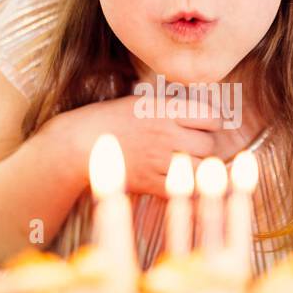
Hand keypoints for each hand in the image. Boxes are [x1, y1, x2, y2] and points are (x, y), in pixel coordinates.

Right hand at [47, 95, 223, 197]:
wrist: (80, 144)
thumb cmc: (111, 120)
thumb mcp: (142, 102)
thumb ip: (172, 107)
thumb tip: (204, 113)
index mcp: (165, 111)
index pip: (211, 117)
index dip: (212, 123)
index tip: (204, 126)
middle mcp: (165, 134)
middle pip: (208, 145)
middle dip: (205, 147)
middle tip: (193, 148)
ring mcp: (158, 159)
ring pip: (200, 169)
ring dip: (199, 168)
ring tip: (188, 165)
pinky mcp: (149, 182)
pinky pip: (183, 189)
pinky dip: (187, 188)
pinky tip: (180, 182)